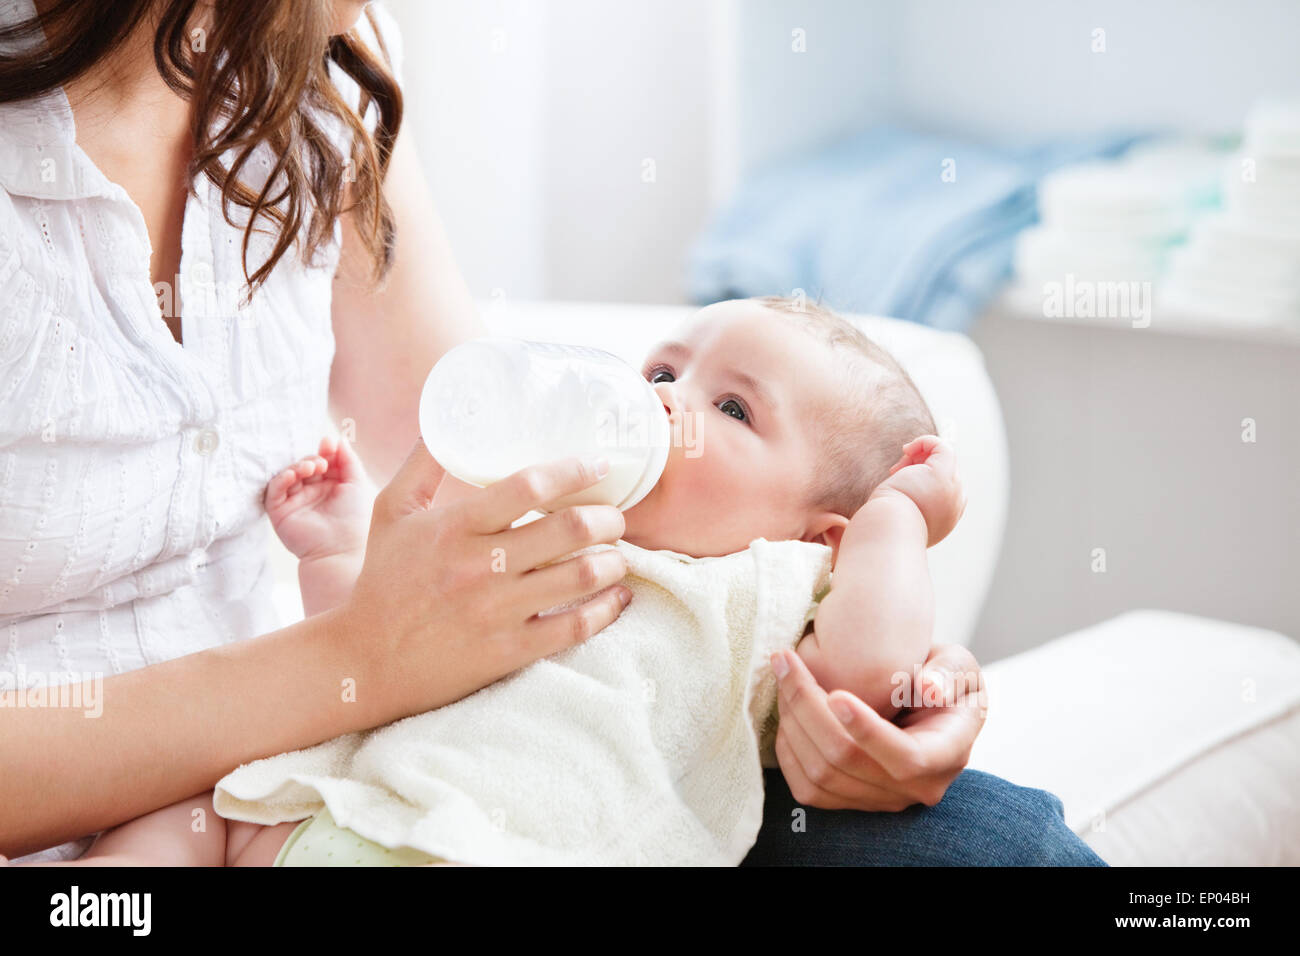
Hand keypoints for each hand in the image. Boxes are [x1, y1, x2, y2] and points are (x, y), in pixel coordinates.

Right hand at [265, 434, 373, 561]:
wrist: (341, 548)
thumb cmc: (353, 518)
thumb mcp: (356, 483)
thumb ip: (348, 460)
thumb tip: (337, 439)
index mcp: (329, 487)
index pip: (322, 462)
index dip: (325, 452)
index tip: (329, 444)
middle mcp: (311, 494)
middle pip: (305, 466)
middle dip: (312, 459)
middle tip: (322, 462)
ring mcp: (294, 503)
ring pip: (288, 475)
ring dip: (298, 466)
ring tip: (312, 468)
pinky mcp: (279, 513)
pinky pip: (274, 490)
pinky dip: (282, 479)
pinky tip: (294, 475)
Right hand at [338, 439, 632, 718]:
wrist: (365, 661)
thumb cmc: (383, 581)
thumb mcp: (390, 512)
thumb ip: (422, 464)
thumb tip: (446, 418)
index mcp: (455, 526)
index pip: (529, 486)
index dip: (574, 471)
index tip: (598, 466)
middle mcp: (480, 566)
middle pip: (569, 530)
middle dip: (607, 519)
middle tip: (614, 517)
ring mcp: (497, 611)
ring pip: (581, 577)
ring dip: (613, 561)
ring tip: (617, 555)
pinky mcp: (509, 652)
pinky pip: (574, 628)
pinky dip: (606, 609)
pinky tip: (617, 596)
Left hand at [771, 642, 986, 810]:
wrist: (928, 706)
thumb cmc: (945, 680)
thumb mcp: (961, 668)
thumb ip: (950, 672)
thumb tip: (930, 688)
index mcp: (947, 755)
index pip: (906, 758)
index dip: (867, 730)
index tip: (836, 693)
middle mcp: (913, 788)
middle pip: (847, 761)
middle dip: (807, 706)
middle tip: (785, 660)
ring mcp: (880, 799)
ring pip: (820, 774)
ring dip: (791, 721)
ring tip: (783, 674)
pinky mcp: (850, 801)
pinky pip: (807, 788)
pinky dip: (787, 747)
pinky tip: (785, 708)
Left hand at [873, 435, 964, 546]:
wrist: (887, 530)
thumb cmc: (884, 527)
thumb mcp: (899, 519)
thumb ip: (908, 509)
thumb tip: (901, 492)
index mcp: (946, 519)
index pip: (944, 490)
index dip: (923, 480)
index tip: (901, 485)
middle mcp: (954, 505)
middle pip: (942, 473)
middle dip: (918, 467)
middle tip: (896, 474)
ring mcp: (952, 489)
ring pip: (941, 460)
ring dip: (917, 458)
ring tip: (897, 471)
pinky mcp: (943, 473)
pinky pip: (943, 446)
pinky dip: (924, 442)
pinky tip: (906, 450)